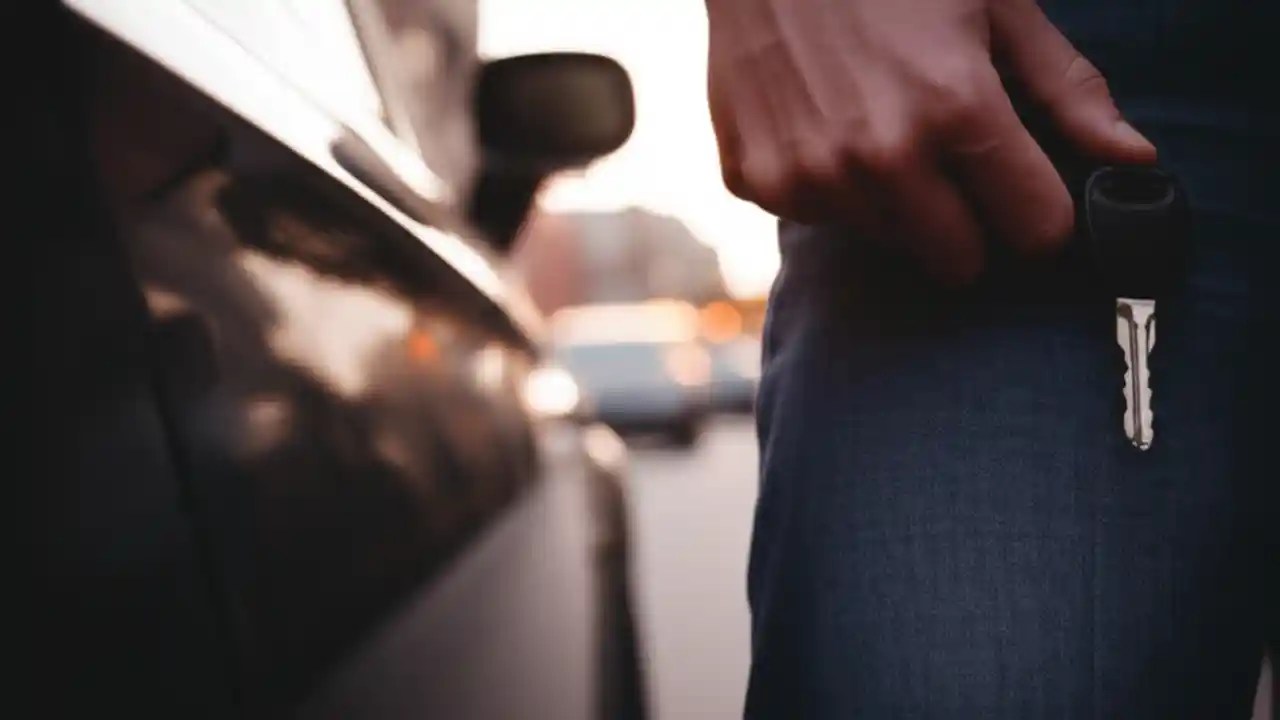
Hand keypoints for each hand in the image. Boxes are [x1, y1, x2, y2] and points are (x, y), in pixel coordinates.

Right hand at [705, 0, 1155, 282]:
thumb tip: (1136, 161)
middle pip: (961, 262)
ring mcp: (811, 176)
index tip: (1023, 187)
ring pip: (886, 241)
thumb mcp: (997, 5)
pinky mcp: (756, 182)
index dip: (1040, 211)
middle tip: (948, 162)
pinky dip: (828, 186)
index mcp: (957, 109)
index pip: (1038, 231)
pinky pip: (817, 218)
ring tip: (874, 124)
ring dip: (893, 203)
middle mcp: (882, 158)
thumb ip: (1067, 92)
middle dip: (968, 224)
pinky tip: (820, 123)